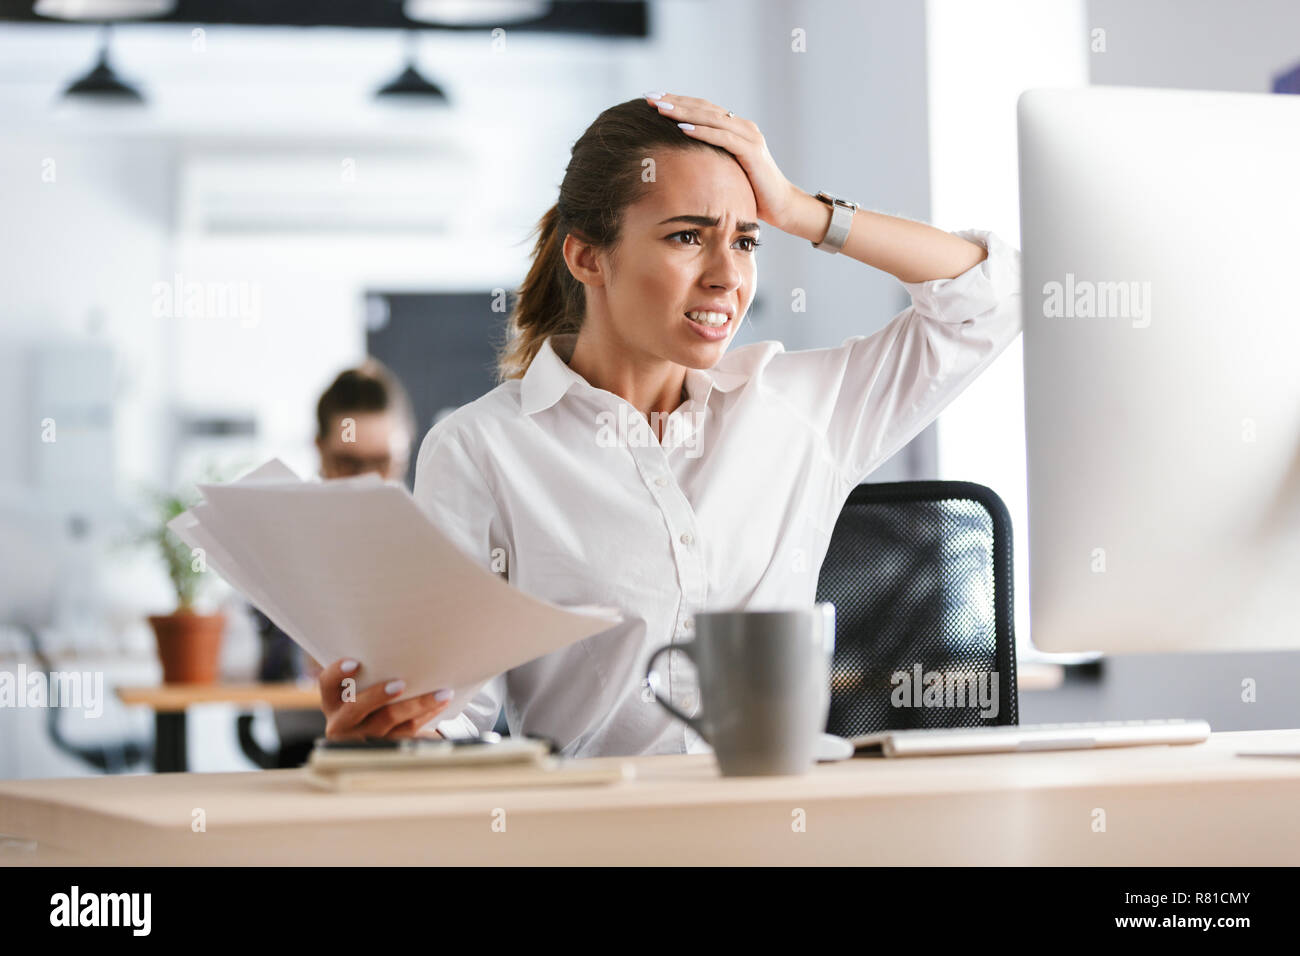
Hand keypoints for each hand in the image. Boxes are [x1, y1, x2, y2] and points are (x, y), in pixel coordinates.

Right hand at [318, 657, 452, 739]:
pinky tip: (440, 703)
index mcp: (331, 700)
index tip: (355, 662)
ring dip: (417, 705)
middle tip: (401, 684)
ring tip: (441, 693)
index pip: (326, 683)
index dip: (338, 673)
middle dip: (378, 696)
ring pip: (388, 721)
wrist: (373, 729)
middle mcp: (341, 721)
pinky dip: (425, 715)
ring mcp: (362, 736)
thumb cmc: (369, 692)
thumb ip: (370, 670)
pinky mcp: (384, 746)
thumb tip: (399, 641)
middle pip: (356, 708)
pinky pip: (406, 731)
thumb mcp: (361, 684)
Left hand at [644, 93, 799, 229]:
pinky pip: (722, 138)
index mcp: (734, 129)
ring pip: (711, 118)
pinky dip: (701, 132)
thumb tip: (680, 162)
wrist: (782, 206)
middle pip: (703, 107)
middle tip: (650, 97)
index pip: (701, 109)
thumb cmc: (751, 193)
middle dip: (675, 101)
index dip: (678, 102)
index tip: (653, 99)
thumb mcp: (725, 171)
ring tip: (661, 108)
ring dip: (684, 112)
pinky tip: (682, 128)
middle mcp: (742, 127)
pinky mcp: (752, 151)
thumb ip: (709, 160)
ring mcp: (748, 136)